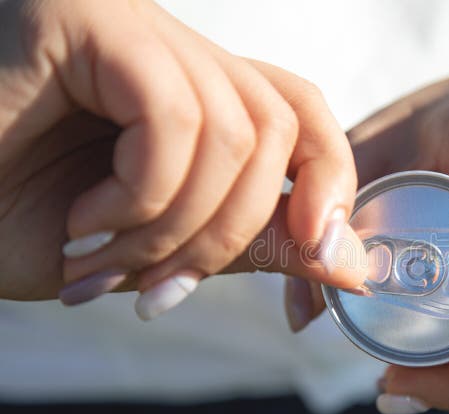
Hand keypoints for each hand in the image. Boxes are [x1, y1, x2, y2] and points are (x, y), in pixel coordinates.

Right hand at [0, 0, 365, 314]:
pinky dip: (140, 196)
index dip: (332, 183)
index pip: (301, 114)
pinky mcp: (95, 20)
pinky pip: (175, 117)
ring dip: (175, 230)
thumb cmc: (7, 214)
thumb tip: (353, 268)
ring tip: (101, 260)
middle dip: (239, 232)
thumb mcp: (149, 247)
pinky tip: (82, 219)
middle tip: (162, 292)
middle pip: (283, 124)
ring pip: (236, 133)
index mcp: (194, 96)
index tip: (323, 258)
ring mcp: (137, 28)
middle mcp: (175, 52)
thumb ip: (247, 246)